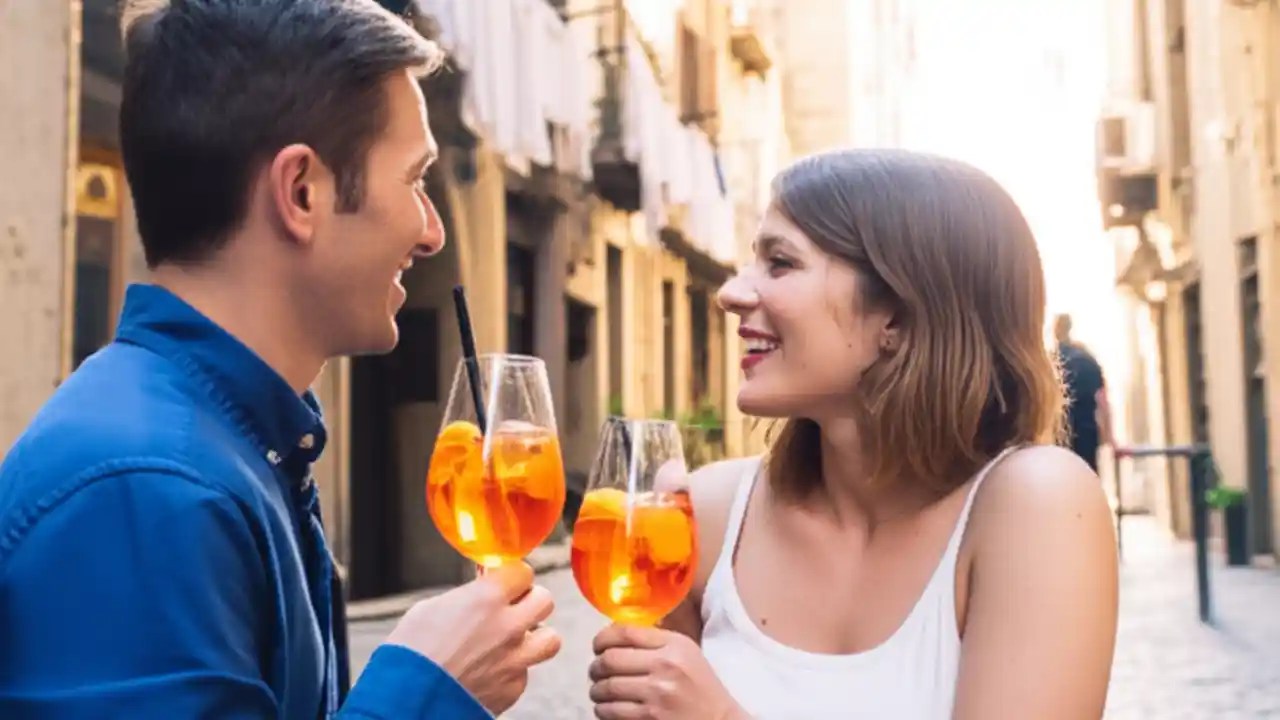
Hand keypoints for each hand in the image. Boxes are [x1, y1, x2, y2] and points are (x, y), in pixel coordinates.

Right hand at [384, 562, 560, 713]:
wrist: (406, 701)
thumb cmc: (410, 653)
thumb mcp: (431, 608)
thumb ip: (466, 597)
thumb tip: (480, 592)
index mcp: (486, 598)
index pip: (522, 571)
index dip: (511, 577)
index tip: (503, 582)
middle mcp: (508, 626)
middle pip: (545, 600)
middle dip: (529, 601)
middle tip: (512, 608)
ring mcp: (515, 659)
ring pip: (550, 639)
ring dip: (535, 637)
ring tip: (514, 640)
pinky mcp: (512, 688)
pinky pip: (525, 672)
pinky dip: (512, 670)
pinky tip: (491, 670)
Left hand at [589, 623, 746, 719]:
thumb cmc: (701, 690)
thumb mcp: (687, 655)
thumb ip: (657, 642)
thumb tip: (615, 633)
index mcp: (675, 645)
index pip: (626, 631)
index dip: (602, 638)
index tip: (597, 646)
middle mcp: (666, 665)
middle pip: (610, 659)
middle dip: (595, 668)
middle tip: (595, 672)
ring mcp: (658, 693)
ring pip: (607, 687)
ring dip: (597, 691)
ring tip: (600, 693)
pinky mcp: (651, 718)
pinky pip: (612, 711)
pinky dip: (603, 711)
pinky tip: (607, 709)